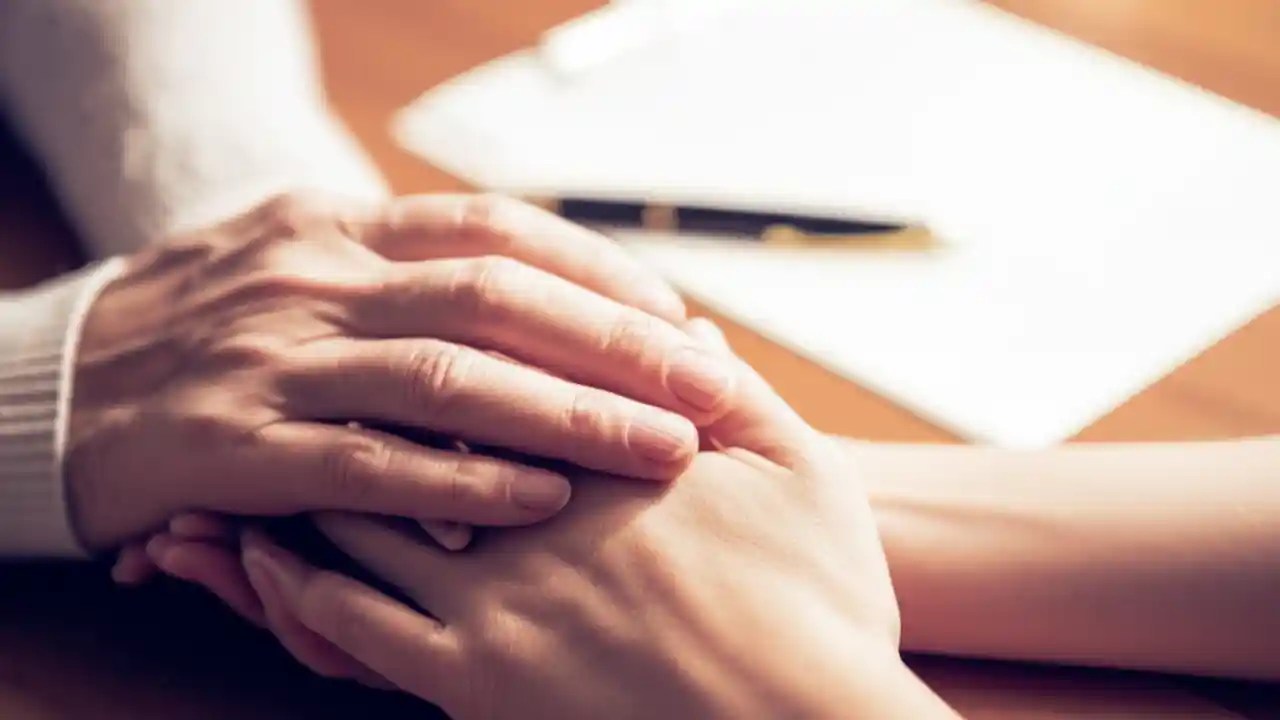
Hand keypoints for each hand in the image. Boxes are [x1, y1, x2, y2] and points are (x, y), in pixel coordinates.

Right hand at [72, 192, 737, 550]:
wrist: (54, 383)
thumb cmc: (209, 325)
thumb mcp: (303, 263)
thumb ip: (408, 272)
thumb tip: (540, 294)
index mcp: (341, 227)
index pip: (497, 232)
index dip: (597, 273)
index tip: (678, 318)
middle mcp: (318, 282)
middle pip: (495, 299)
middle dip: (614, 342)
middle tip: (707, 383)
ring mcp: (276, 361)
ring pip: (446, 378)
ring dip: (566, 414)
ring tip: (659, 446)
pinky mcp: (238, 446)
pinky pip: (368, 465)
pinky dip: (460, 481)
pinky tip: (540, 498)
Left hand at [228, 326, 956, 717]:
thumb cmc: (825, 609)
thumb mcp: (804, 474)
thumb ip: (738, 393)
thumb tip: (692, 336)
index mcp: (601, 455)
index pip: (490, 373)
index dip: (427, 339)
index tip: (371, 309)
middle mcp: (531, 517)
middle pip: (401, 435)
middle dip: (335, 395)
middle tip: (259, 359)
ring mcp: (494, 604)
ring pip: (356, 526)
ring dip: (288, 481)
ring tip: (233, 447)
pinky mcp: (475, 688)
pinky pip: (356, 633)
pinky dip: (296, 592)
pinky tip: (263, 561)